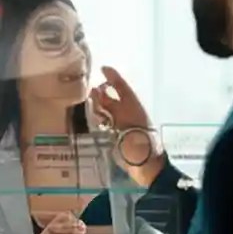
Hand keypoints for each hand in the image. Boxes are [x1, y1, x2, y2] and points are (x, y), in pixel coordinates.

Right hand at [89, 66, 164, 185]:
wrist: (145, 165)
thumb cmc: (137, 139)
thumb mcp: (123, 118)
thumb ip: (109, 104)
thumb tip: (96, 91)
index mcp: (133, 106)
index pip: (121, 86)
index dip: (112, 76)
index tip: (102, 68)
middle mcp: (128, 113)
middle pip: (112, 98)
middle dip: (101, 93)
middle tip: (87, 90)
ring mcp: (122, 126)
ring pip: (107, 110)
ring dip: (98, 107)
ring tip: (88, 106)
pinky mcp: (116, 138)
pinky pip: (105, 124)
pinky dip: (98, 120)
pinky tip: (91, 120)